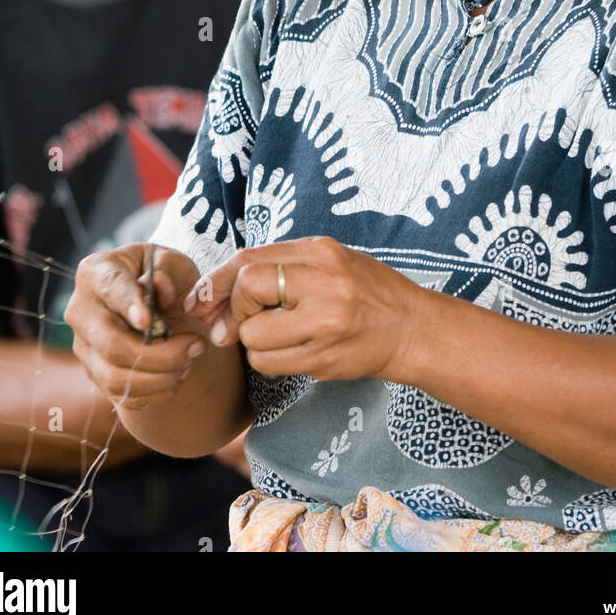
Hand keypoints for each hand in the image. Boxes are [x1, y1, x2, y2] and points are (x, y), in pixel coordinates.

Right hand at [65, 243, 209, 410]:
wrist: (155, 301)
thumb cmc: (163, 275)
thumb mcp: (173, 262)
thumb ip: (169, 270)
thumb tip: (160, 286)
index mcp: (96, 271)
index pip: (110, 289)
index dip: (128, 305)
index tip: (147, 321)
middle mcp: (81, 311)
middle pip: (112, 344)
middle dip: (161, 354)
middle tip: (197, 345)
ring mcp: (84, 346)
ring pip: (115, 378)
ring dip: (161, 377)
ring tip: (189, 361)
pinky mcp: (95, 373)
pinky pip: (122, 395)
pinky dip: (156, 391)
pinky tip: (176, 375)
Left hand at [181, 235, 426, 381]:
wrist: (412, 328)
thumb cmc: (367, 290)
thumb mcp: (329, 260)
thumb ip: (281, 267)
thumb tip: (219, 291)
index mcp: (320, 251)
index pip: (250, 259)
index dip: (218, 280)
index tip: (203, 297)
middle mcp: (323, 282)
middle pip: (247, 289)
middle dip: (237, 309)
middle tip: (249, 318)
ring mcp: (325, 323)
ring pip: (253, 335)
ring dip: (254, 340)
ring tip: (280, 334)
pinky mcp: (324, 358)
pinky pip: (269, 363)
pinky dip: (268, 359)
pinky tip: (290, 350)